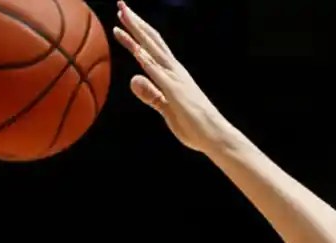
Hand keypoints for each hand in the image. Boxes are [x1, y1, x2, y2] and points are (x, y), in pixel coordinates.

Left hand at [112, 1, 235, 153]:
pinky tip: (135, 49)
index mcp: (173, 74)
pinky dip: (146, 59)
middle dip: (135, 22)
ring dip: (137, 32)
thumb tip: (134, 79)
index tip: (124, 18)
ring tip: (123, 15)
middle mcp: (175, 71)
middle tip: (120, 5)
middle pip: (152, 41)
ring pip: (153, 50)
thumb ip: (150, 94)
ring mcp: (175, 79)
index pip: (152, 47)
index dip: (138, 32)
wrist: (215, 136)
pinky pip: (158, 73)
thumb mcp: (165, 107)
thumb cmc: (193, 124)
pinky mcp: (175, 91)